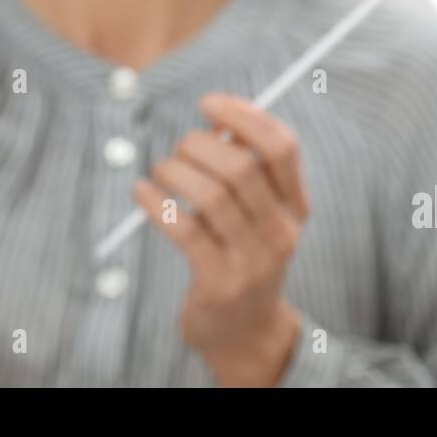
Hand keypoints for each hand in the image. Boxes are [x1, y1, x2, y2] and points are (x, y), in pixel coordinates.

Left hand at [133, 93, 310, 385]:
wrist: (245, 332)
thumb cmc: (241, 255)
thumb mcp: (257, 215)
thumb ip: (245, 170)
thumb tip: (214, 118)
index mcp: (295, 206)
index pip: (282, 147)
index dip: (245, 116)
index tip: (209, 104)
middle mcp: (280, 231)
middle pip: (242, 167)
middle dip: (201, 145)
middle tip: (179, 148)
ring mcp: (252, 260)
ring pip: (212, 196)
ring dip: (175, 171)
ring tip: (160, 172)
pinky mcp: (219, 283)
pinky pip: (184, 229)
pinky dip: (156, 202)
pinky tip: (142, 193)